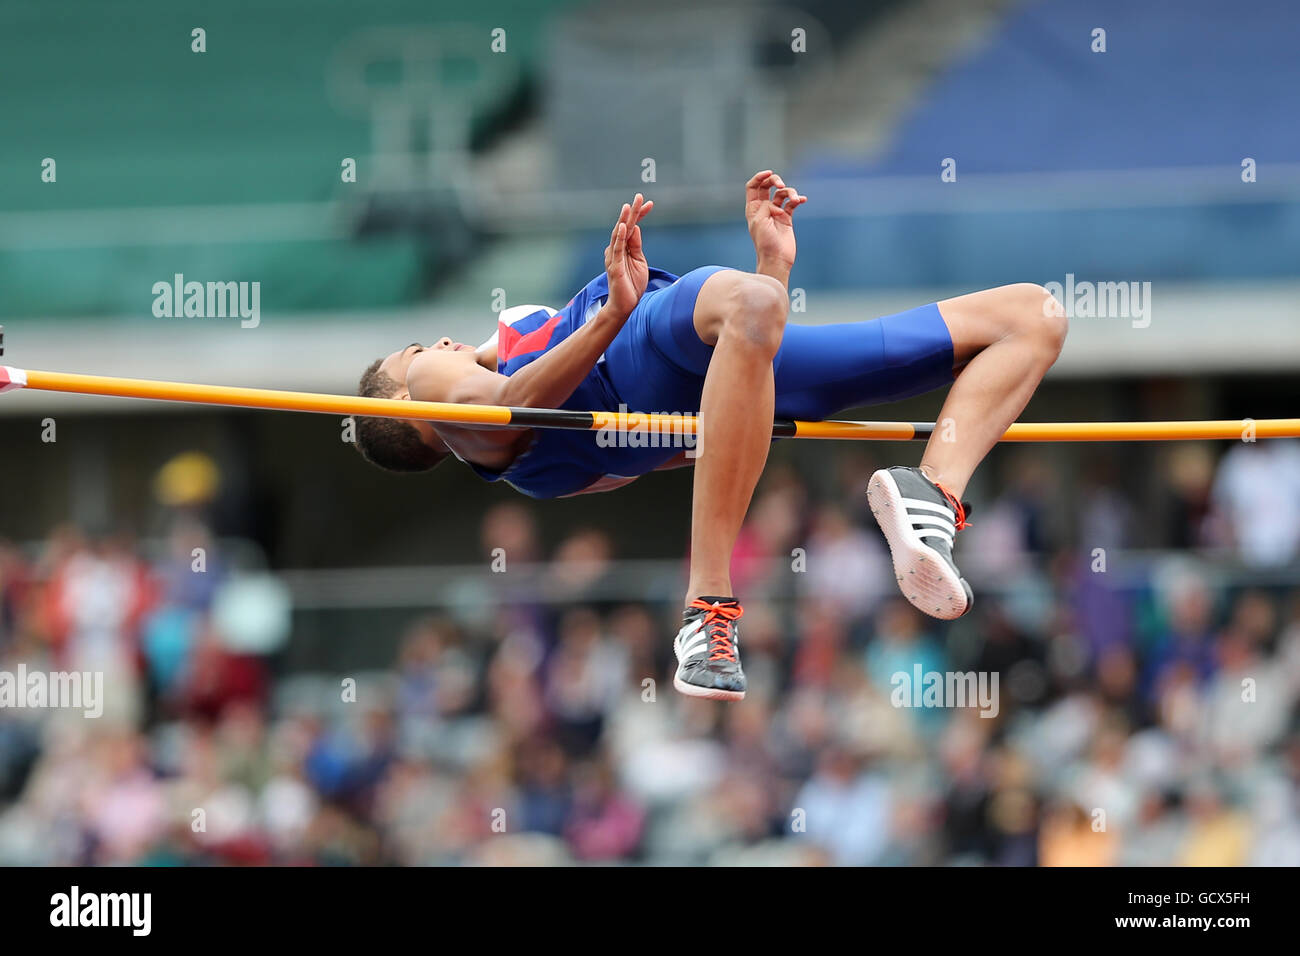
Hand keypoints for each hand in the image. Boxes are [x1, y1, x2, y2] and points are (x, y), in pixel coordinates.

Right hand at [604, 193, 652, 318]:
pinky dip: (620, 238)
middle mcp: (616, 250)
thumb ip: (636, 245)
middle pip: (625, 226)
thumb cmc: (631, 285)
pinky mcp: (614, 267)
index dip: (640, 215)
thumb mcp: (639, 261)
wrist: (624, 306)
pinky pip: (617, 250)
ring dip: (624, 220)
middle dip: (633, 211)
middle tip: (639, 196)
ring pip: (619, 235)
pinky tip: (624, 227)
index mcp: (624, 248)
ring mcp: (614, 258)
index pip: (632, 227)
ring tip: (629, 207)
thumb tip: (636, 227)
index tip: (650, 203)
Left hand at [746, 170, 806, 272]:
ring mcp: (776, 212)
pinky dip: (797, 199)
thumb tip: (775, 203)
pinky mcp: (787, 218)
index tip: (769, 174)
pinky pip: (792, 203)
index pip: (753, 186)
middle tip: (781, 185)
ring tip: (795, 199)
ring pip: (783, 194)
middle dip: (775, 181)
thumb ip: (765, 206)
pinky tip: (802, 200)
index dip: (760, 177)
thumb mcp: (759, 221)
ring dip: (790, 192)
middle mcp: (763, 208)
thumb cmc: (765, 242)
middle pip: (767, 186)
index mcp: (753, 208)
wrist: (777, 258)